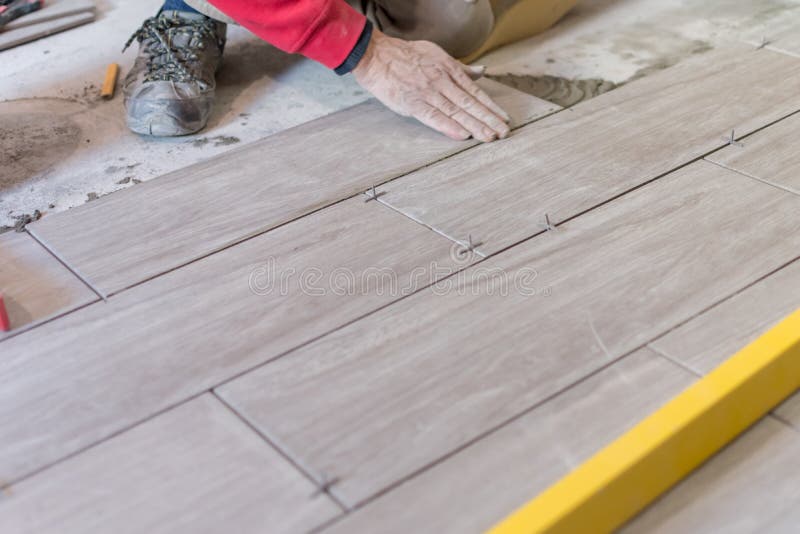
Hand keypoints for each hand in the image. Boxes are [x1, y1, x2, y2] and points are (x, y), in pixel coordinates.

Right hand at [353, 29, 510, 141]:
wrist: (378, 57)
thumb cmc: (407, 56)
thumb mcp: (438, 54)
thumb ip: (461, 67)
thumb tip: (482, 71)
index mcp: (449, 69)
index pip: (474, 91)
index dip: (490, 106)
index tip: (504, 118)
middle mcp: (442, 81)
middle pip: (469, 103)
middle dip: (488, 119)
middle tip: (504, 133)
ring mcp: (428, 93)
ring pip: (456, 111)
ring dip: (474, 125)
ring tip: (489, 137)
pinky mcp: (413, 103)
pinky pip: (434, 117)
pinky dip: (449, 126)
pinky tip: (463, 135)